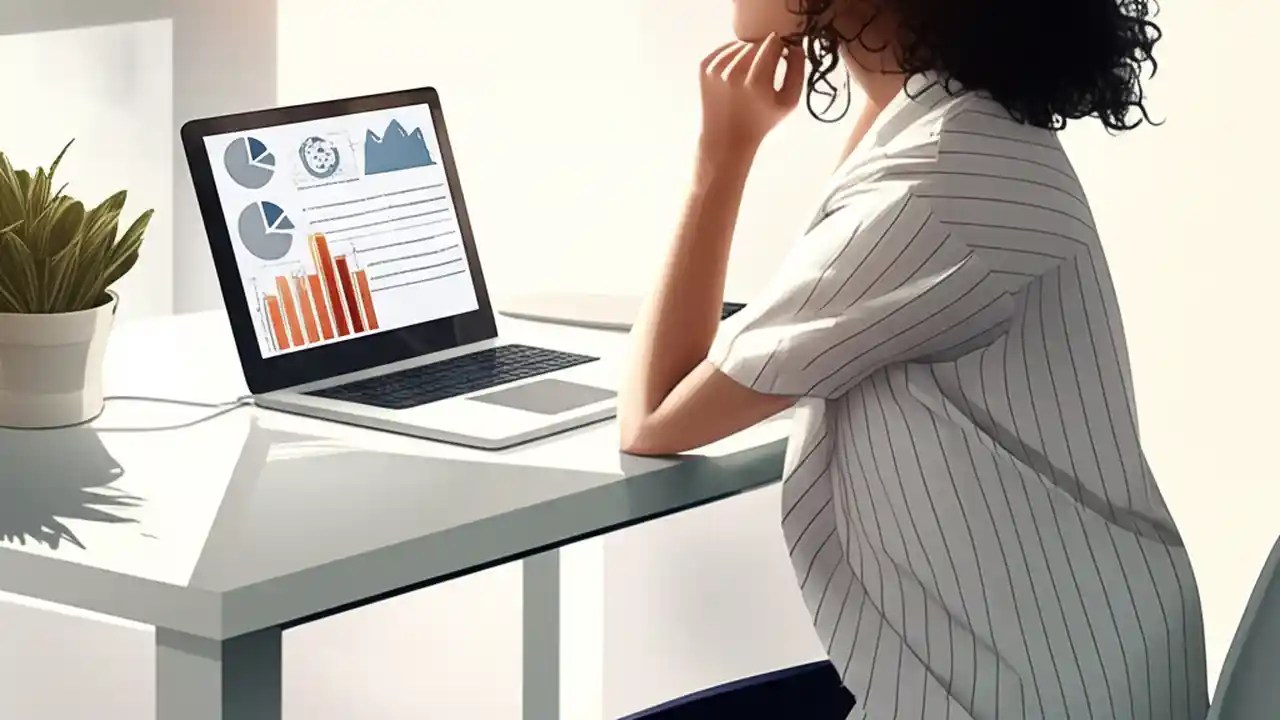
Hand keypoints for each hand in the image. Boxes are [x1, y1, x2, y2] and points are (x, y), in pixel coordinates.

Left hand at [698, 33, 805, 159]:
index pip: (772, 43)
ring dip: (748, 52)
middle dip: (763, 50)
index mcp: (756, 83)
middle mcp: (733, 74)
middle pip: (755, 43)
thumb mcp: (789, 102)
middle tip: (765, 68)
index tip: (781, 54)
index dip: (780, 46)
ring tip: (750, 74)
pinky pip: (724, 49)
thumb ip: (798, 70)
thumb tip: (795, 45)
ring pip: (740, 44)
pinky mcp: (704, 68)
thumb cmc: (761, 120)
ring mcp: (715, 70)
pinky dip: (732, 55)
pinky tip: (736, 73)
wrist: (726, 139)